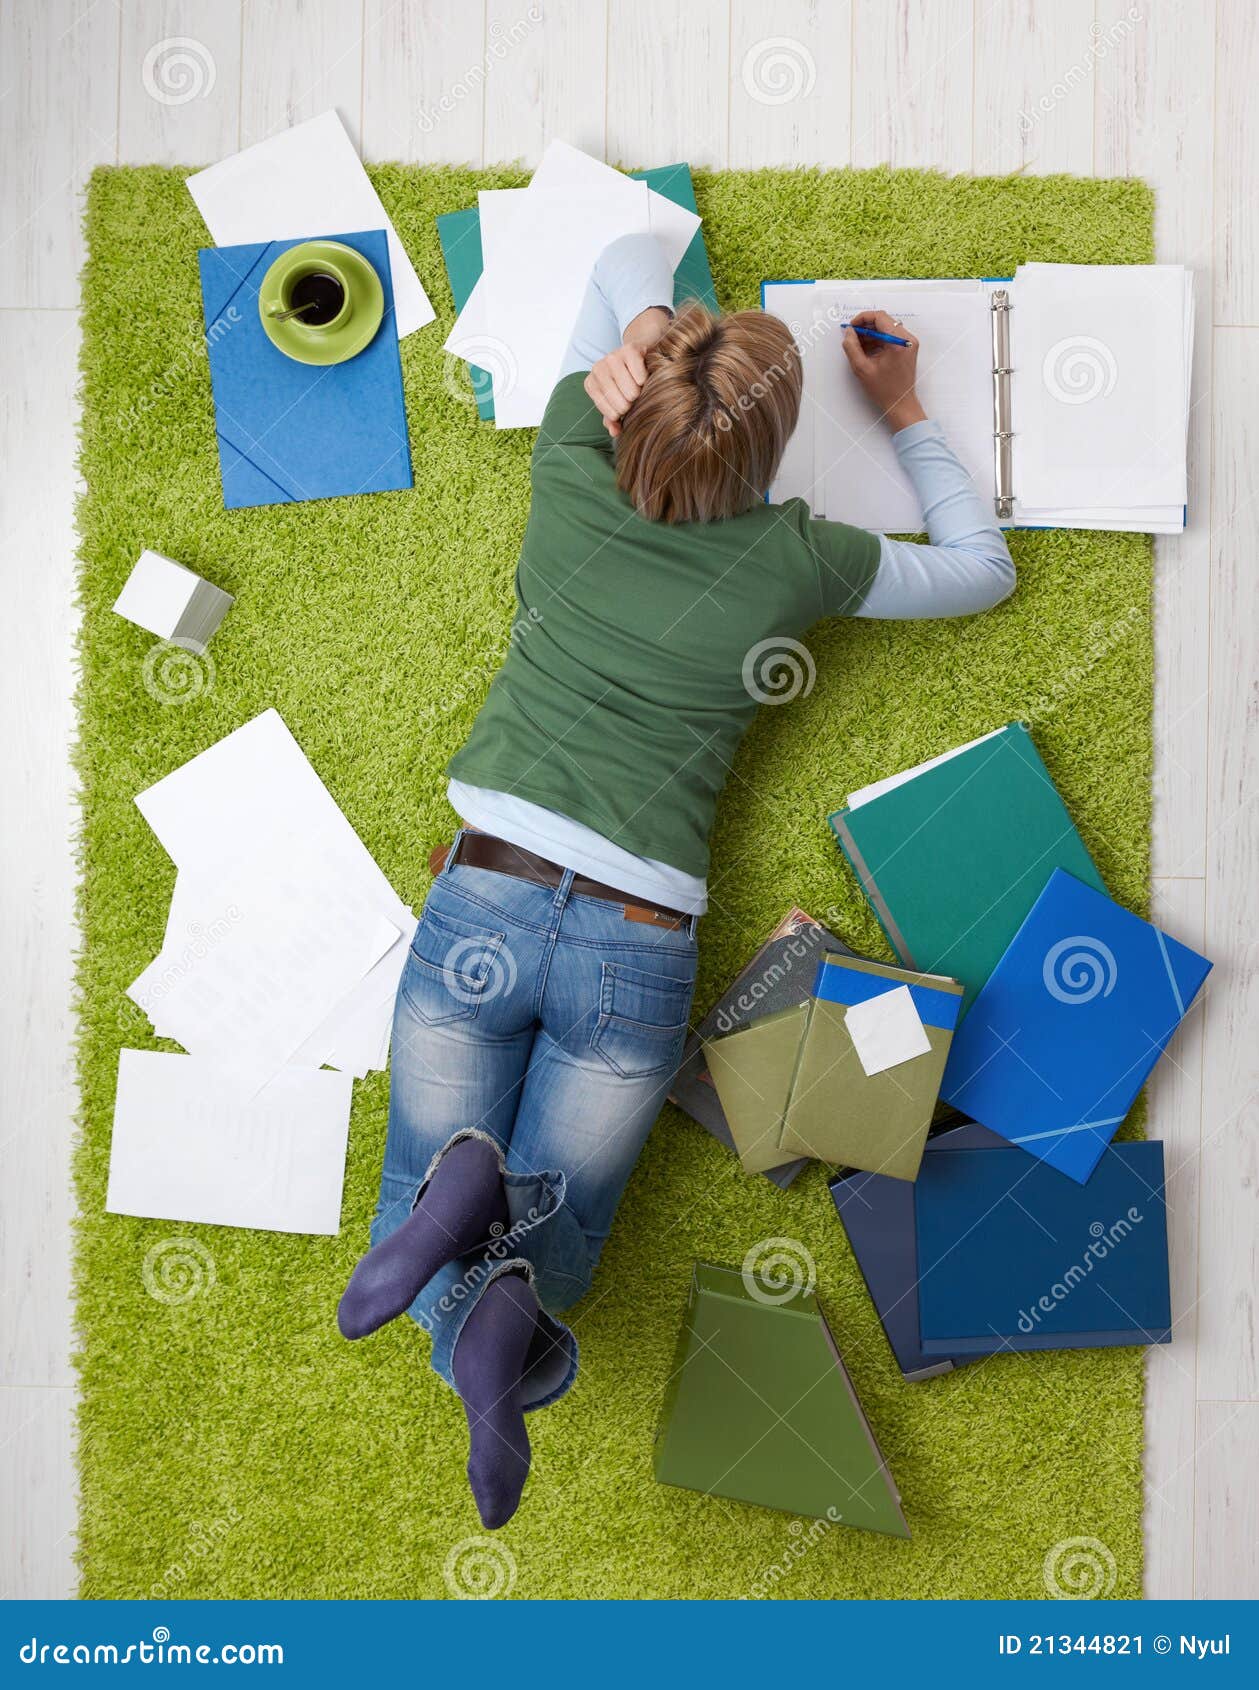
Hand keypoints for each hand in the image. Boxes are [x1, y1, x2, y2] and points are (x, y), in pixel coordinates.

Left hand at [584, 343, 648, 437]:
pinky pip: (640, 376)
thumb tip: (615, 432)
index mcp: (591, 384)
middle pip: (621, 403)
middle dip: (631, 403)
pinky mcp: (629, 349)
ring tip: (639, 386)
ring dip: (640, 392)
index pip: (610, 412)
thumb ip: (613, 419)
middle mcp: (597, 368)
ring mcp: (612, 357)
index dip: (621, 414)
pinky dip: (645, 379)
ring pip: (631, 391)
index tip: (625, 406)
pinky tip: (644, 376)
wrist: (639, 356)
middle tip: (634, 395)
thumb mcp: (617, 401)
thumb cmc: (626, 383)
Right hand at [841, 309, 925, 432]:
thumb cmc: (885, 390)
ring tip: (858, 346)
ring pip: (886, 328)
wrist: (901, 403)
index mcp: (898, 342)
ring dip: (871, 334)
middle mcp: (907, 339)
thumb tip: (849, 332)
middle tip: (852, 336)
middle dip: (865, 327)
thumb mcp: (862, 368)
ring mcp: (908, 343)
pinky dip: (878, 340)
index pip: (880, 317)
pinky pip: (890, 337)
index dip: (862, 319)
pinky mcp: (907, 348)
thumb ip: (852, 347)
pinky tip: (867, 350)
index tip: (851, 327)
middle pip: (883, 321)